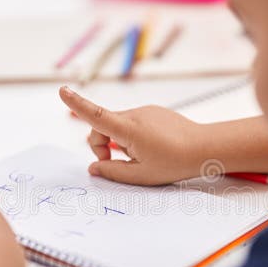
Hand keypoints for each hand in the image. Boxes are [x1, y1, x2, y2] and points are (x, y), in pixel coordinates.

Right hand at [59, 86, 208, 184]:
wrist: (205, 147)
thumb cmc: (175, 163)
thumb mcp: (140, 176)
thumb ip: (112, 172)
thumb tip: (93, 169)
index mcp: (129, 130)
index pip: (96, 116)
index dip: (76, 104)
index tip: (62, 91)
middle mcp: (135, 115)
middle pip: (102, 126)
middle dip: (102, 145)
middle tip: (117, 164)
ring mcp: (145, 111)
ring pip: (118, 126)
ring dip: (120, 142)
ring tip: (144, 157)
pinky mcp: (153, 112)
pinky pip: (133, 123)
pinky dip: (133, 136)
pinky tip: (153, 148)